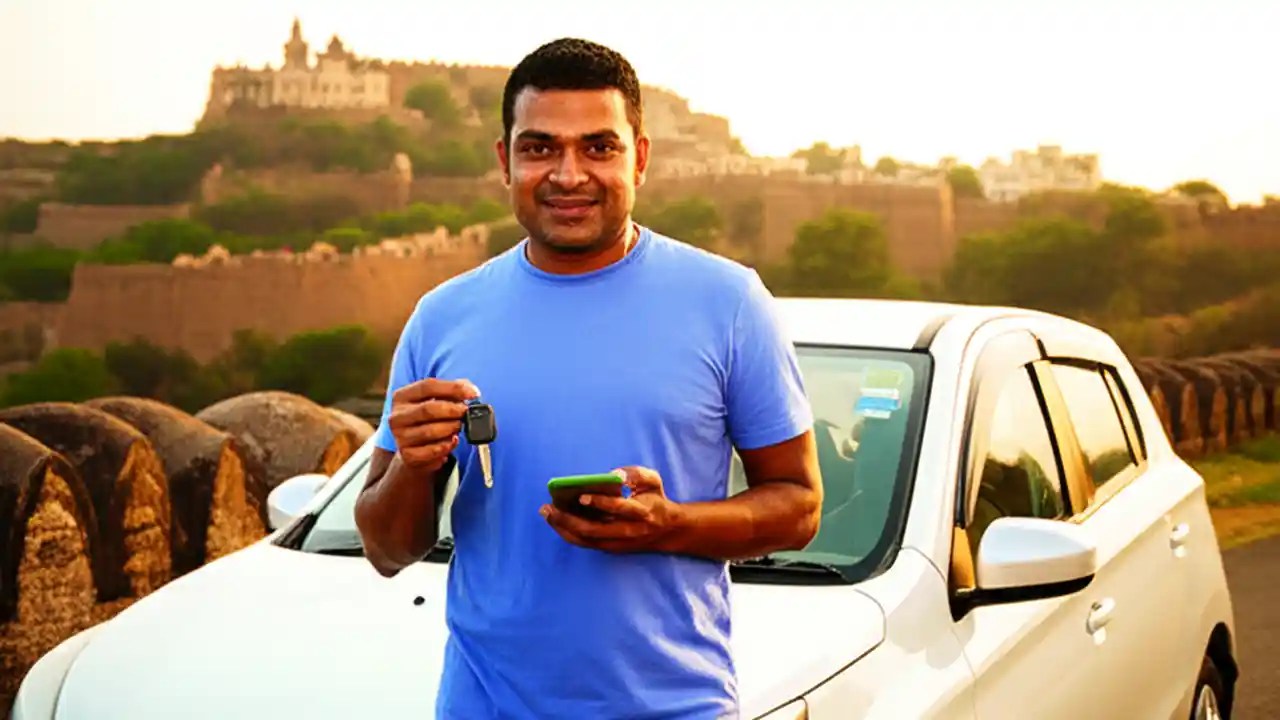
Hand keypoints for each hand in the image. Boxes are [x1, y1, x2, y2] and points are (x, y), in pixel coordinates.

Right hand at [387, 378, 479, 471]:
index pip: (427, 386)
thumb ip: (451, 392)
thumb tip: (470, 390)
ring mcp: (400, 437)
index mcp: (402, 396)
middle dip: (453, 410)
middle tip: (466, 413)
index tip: (473, 393)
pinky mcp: (407, 455)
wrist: (413, 450)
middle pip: (429, 409)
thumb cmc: (428, 421)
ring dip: (451, 428)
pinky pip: (432, 451)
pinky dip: (447, 446)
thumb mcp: (435, 401)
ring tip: (458, 426)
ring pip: (431, 431)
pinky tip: (452, 441)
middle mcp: (397, 416)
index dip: (453, 388)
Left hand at [540, 466, 684, 553]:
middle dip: (569, 519)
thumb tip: (613, 475)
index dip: (600, 503)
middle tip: (549, 507)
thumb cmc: (655, 500)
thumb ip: (637, 474)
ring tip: (546, 513)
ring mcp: (618, 543)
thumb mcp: (654, 481)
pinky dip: (568, 533)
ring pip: (586, 540)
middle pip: (594, 530)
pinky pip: (585, 543)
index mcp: (641, 512)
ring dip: (563, 528)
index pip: (619, 508)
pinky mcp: (611, 548)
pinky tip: (555, 521)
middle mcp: (628, 531)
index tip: (581, 496)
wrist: (669, 531)